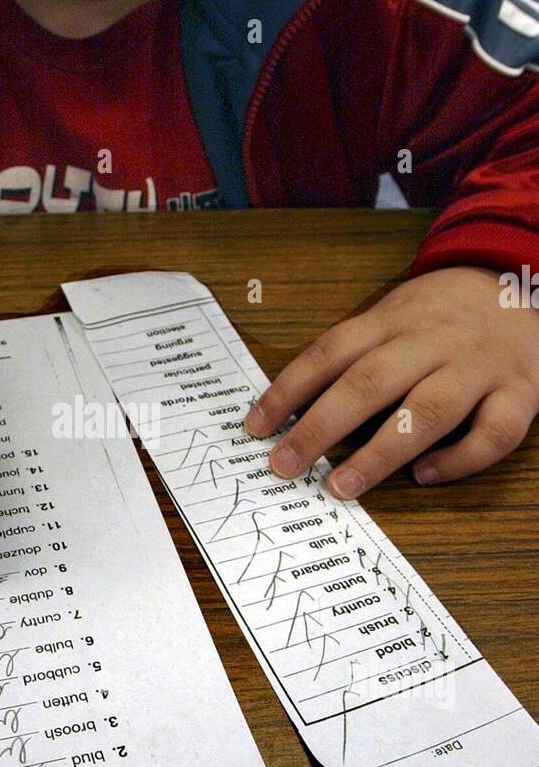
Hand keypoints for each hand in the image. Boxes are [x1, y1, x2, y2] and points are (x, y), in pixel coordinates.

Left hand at [242, 266, 538, 497]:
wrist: (523, 281)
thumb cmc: (443, 314)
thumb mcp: (394, 315)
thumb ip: (353, 354)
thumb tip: (291, 408)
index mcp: (394, 320)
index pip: (330, 352)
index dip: (288, 390)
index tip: (255, 428)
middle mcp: (433, 341)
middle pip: (371, 382)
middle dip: (321, 427)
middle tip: (284, 464)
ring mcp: (479, 367)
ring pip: (428, 410)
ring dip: (380, 452)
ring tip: (341, 485)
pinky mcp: (521, 393)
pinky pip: (492, 433)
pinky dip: (458, 460)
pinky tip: (424, 476)